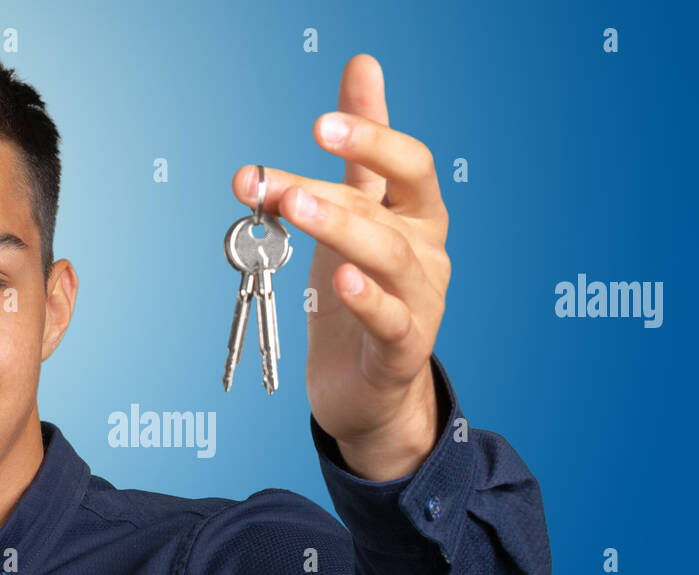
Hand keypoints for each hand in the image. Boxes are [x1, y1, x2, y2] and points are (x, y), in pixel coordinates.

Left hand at [231, 54, 450, 481]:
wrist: (366, 385)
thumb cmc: (358, 290)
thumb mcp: (356, 213)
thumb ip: (360, 150)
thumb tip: (363, 65)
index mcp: (418, 216)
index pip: (409, 165)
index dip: (371, 139)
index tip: (318, 126)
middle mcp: (427, 254)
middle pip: (382, 212)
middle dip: (324, 192)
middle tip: (271, 182)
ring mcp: (420, 302)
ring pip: (387, 260)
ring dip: (340, 230)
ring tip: (295, 209)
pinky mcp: (403, 348)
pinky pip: (389, 321)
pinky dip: (367, 300)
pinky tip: (340, 282)